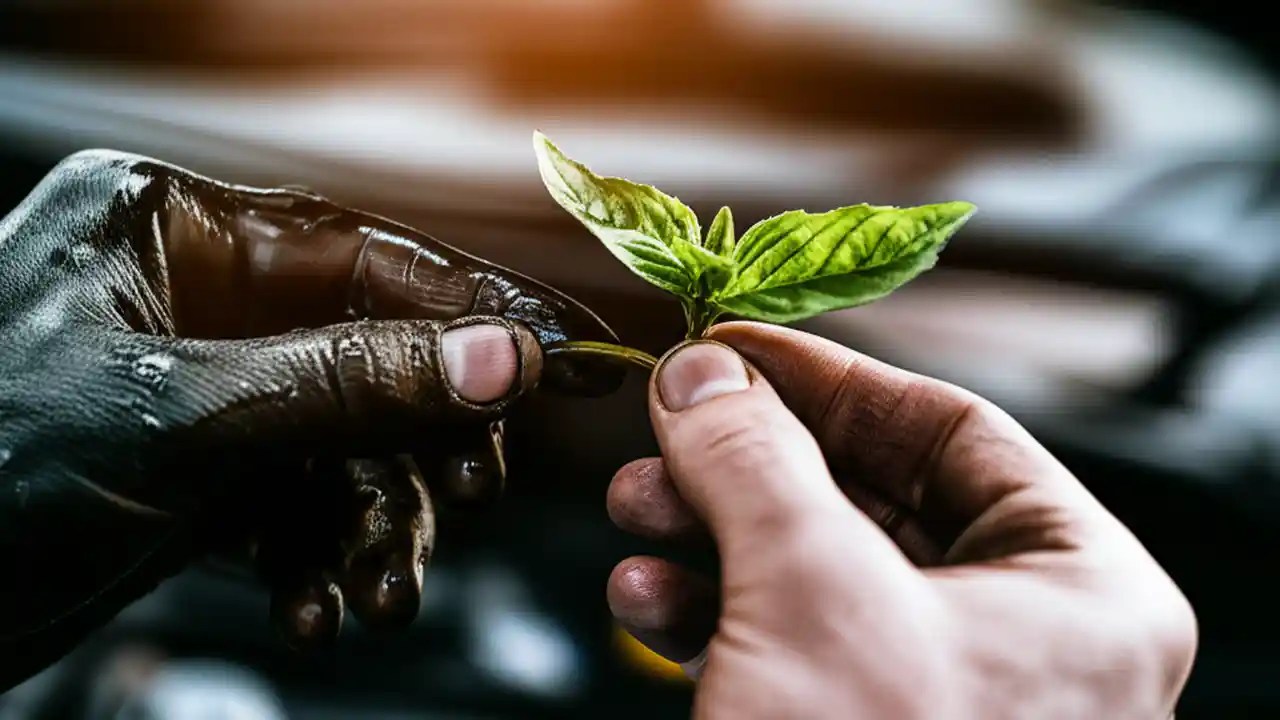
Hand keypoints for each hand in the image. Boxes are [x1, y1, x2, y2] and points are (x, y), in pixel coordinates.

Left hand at [0, 150, 622, 688]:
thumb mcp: (179, 419)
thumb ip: (349, 382)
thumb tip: (494, 356)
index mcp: (170, 230)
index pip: (365, 253)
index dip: (473, 306)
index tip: (557, 355)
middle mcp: (193, 300)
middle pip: (371, 354)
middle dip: (419, 444)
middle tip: (470, 493)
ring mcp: (199, 389)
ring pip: (346, 443)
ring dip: (378, 523)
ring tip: (382, 591)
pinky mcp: (196, 472)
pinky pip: (301, 501)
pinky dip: (324, 556)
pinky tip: (320, 604)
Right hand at [607, 323, 1195, 718]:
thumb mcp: (810, 595)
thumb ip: (753, 459)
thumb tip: (702, 373)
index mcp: (1081, 593)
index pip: (952, 430)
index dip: (830, 377)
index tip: (733, 347)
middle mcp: (1024, 640)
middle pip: (871, 494)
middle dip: (753, 460)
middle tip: (670, 427)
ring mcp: (941, 696)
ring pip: (818, 566)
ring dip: (716, 529)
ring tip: (640, 512)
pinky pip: (792, 639)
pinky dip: (715, 606)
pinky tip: (648, 595)